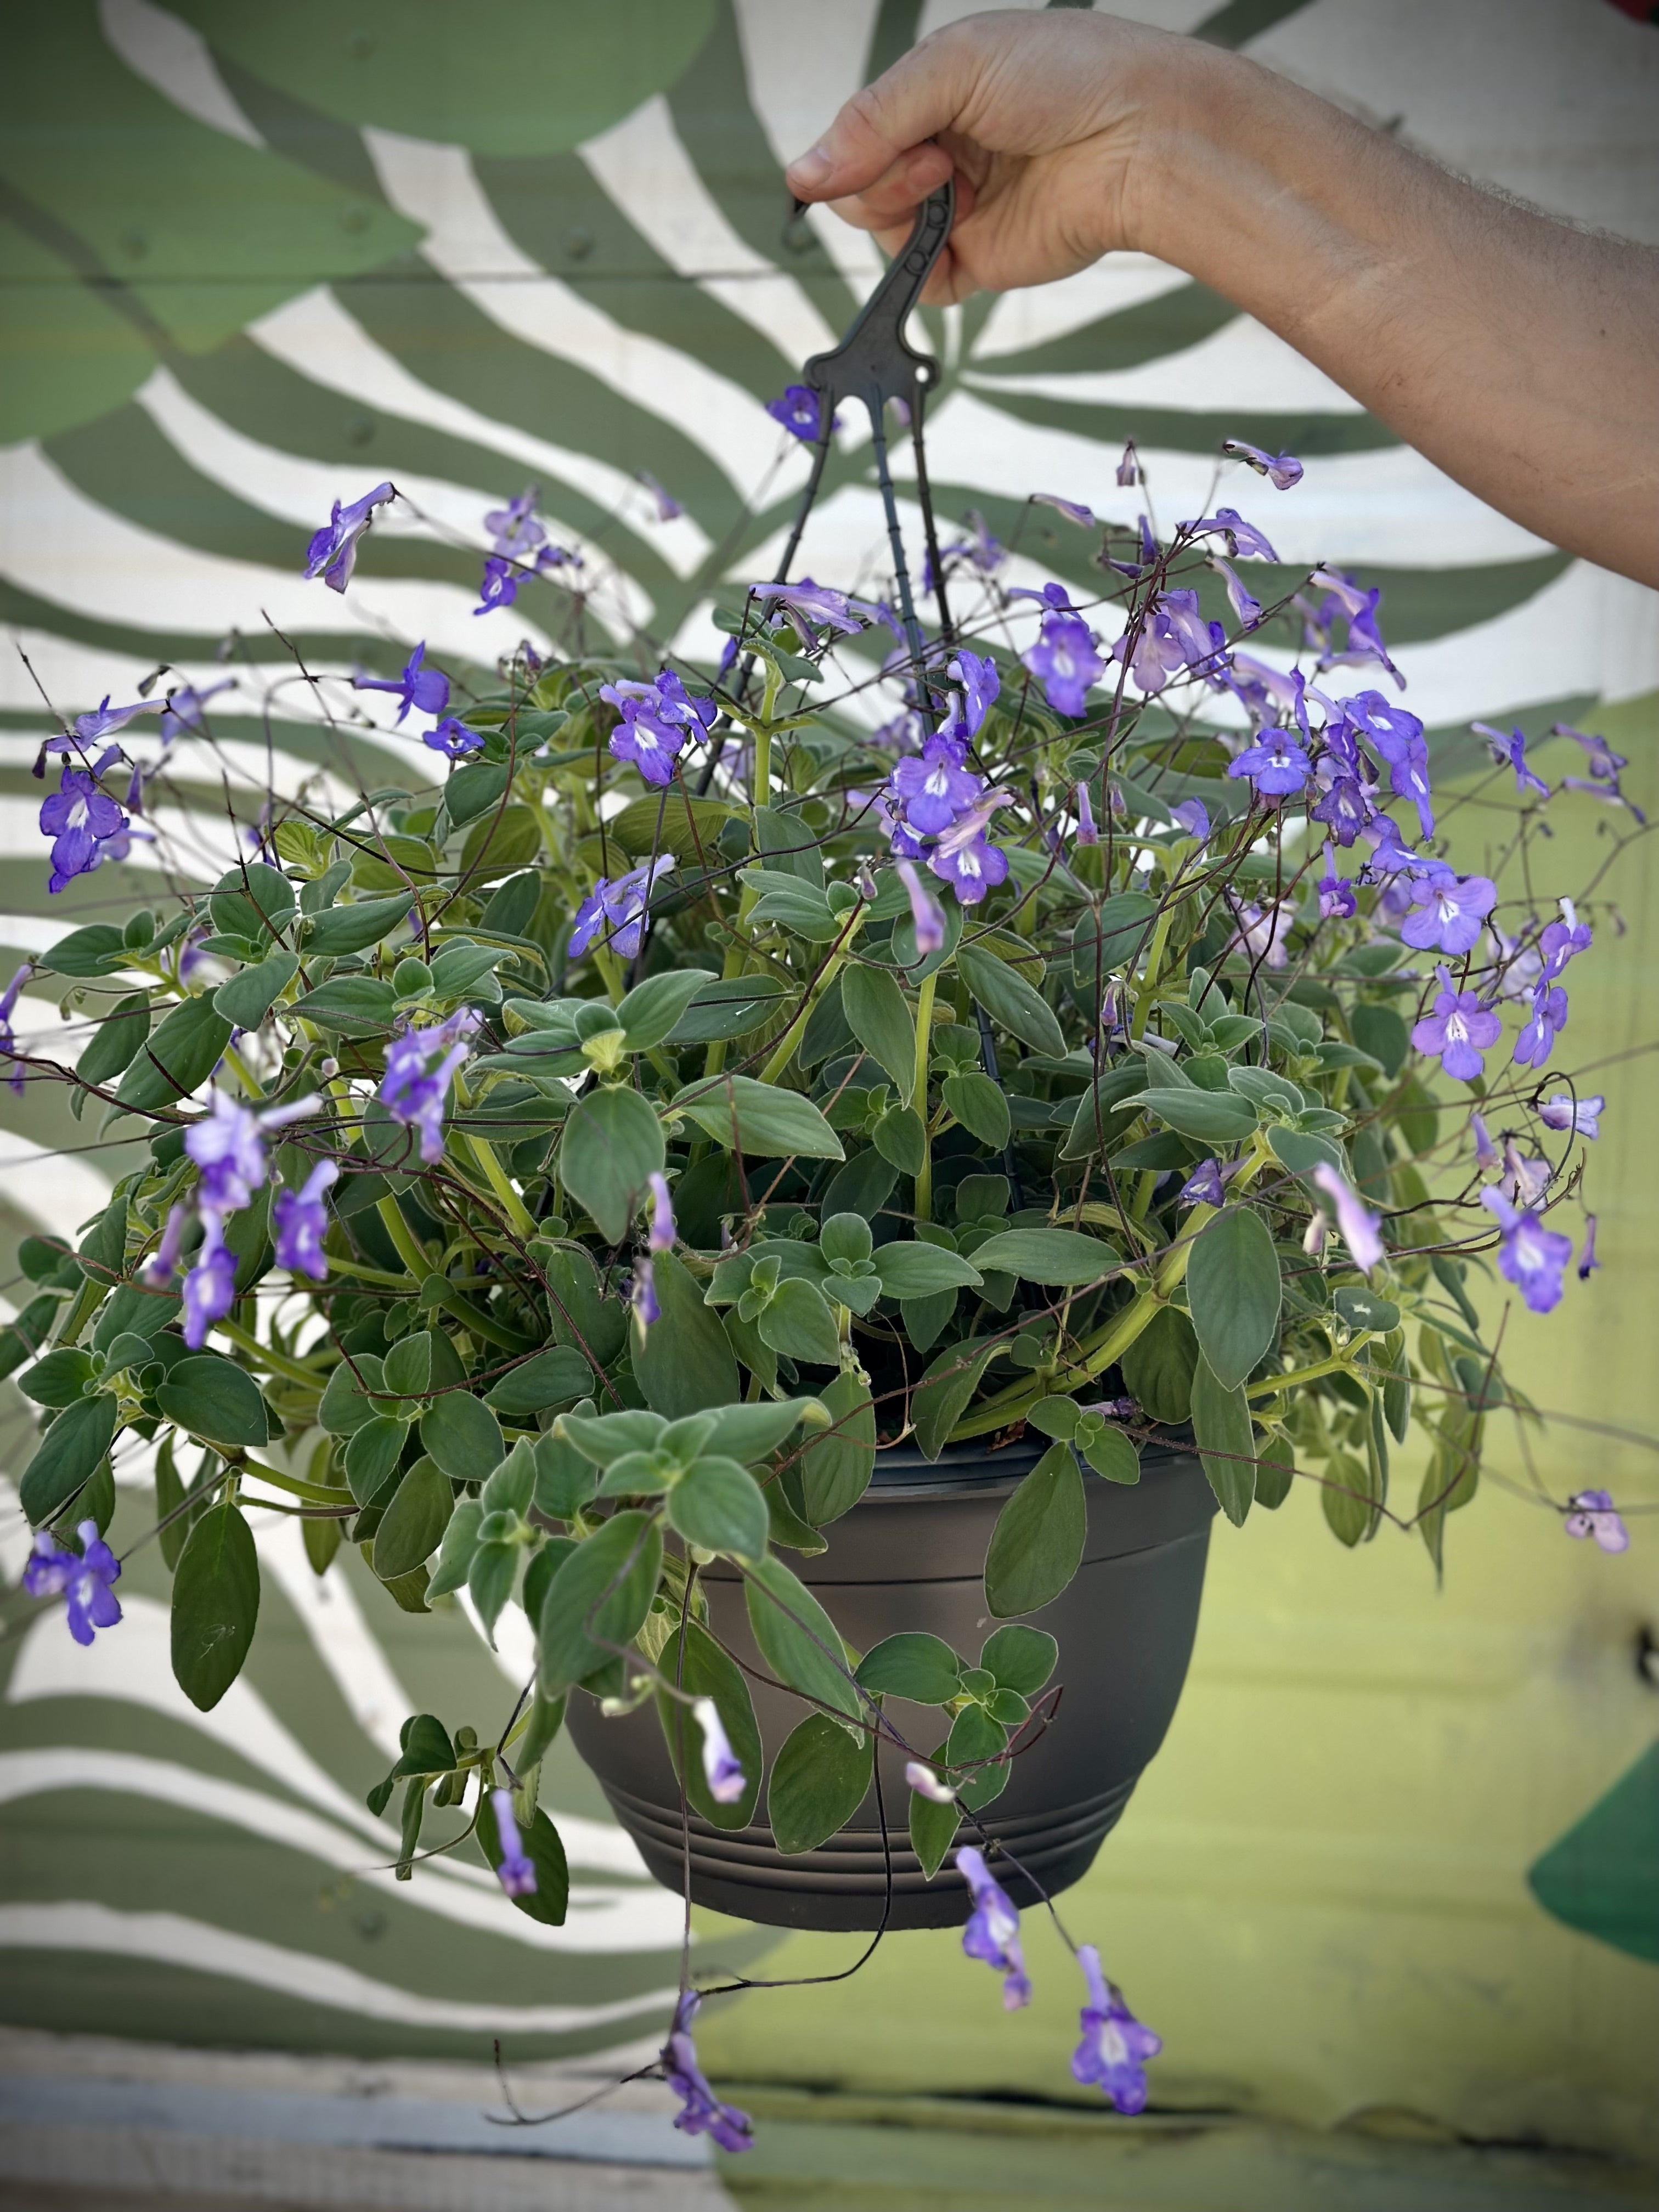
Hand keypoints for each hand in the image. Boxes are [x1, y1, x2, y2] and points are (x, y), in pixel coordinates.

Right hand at [784, 9, 1183, 303]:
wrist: (1139, 138)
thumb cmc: (1068, 79)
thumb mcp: (955, 67)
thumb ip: (873, 120)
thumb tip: (801, 174)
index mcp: (935, 97)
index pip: (857, 134)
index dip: (853, 148)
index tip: (877, 146)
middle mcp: (943, 153)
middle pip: (861, 188)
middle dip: (884, 178)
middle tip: (938, 161)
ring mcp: (959, 210)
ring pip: (885, 234)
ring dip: (905, 215)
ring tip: (956, 187)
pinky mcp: (980, 261)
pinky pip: (920, 283)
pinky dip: (919, 272)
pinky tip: (950, 239)